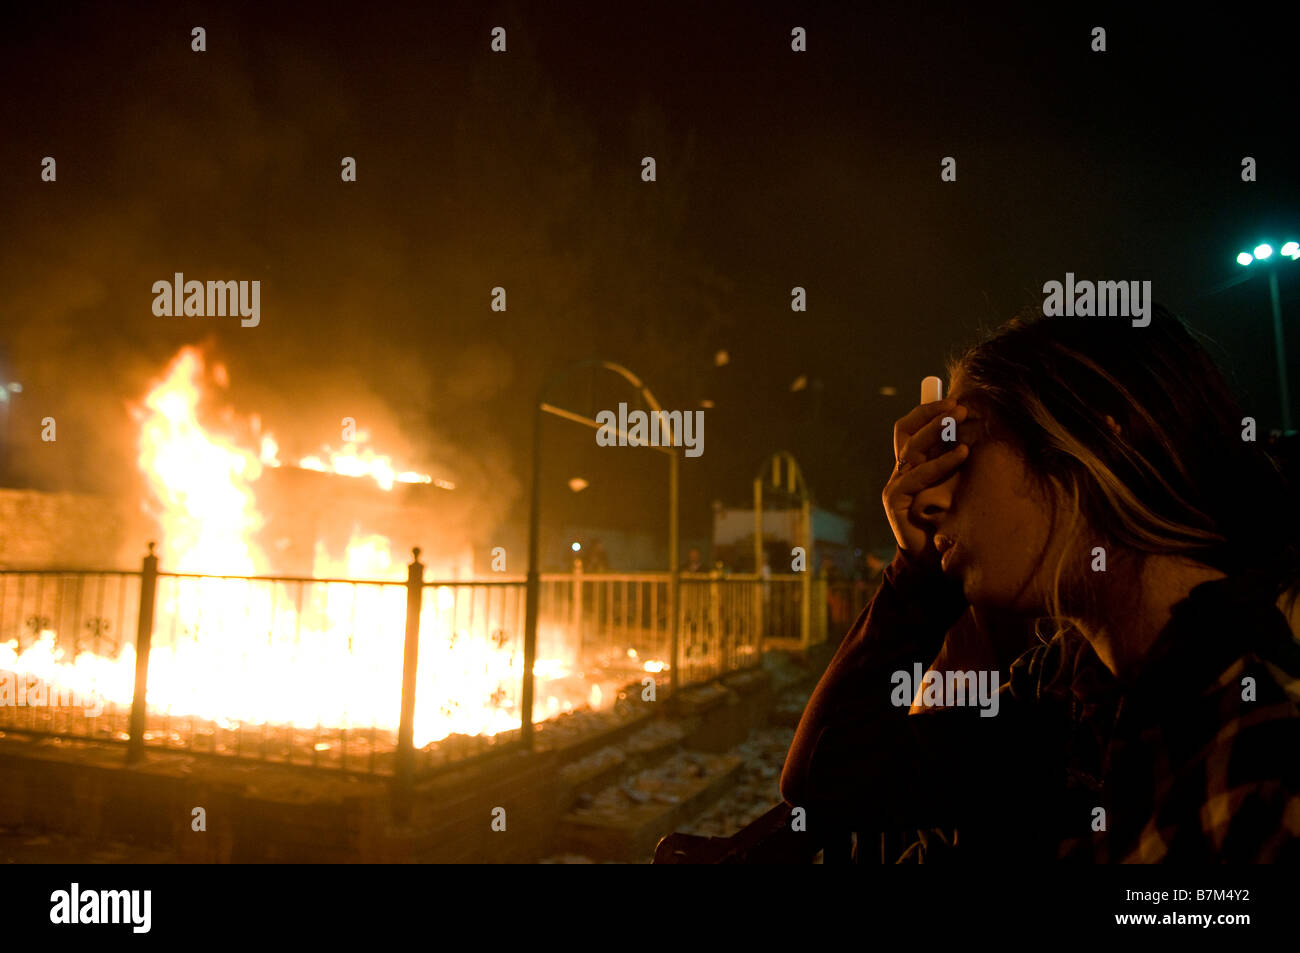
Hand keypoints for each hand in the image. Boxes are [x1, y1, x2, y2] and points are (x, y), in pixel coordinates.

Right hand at [882, 398, 968, 567]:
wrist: (934, 561)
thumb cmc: (950, 523)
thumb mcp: (957, 486)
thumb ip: (957, 463)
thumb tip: (979, 432)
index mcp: (911, 464)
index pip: (910, 427)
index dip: (927, 411)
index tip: (952, 399)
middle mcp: (900, 471)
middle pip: (906, 431)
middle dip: (931, 414)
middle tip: (958, 406)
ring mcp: (895, 485)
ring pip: (912, 448)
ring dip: (936, 431)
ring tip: (959, 420)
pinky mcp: (895, 502)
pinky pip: (916, 477)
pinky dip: (940, 463)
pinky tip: (962, 454)